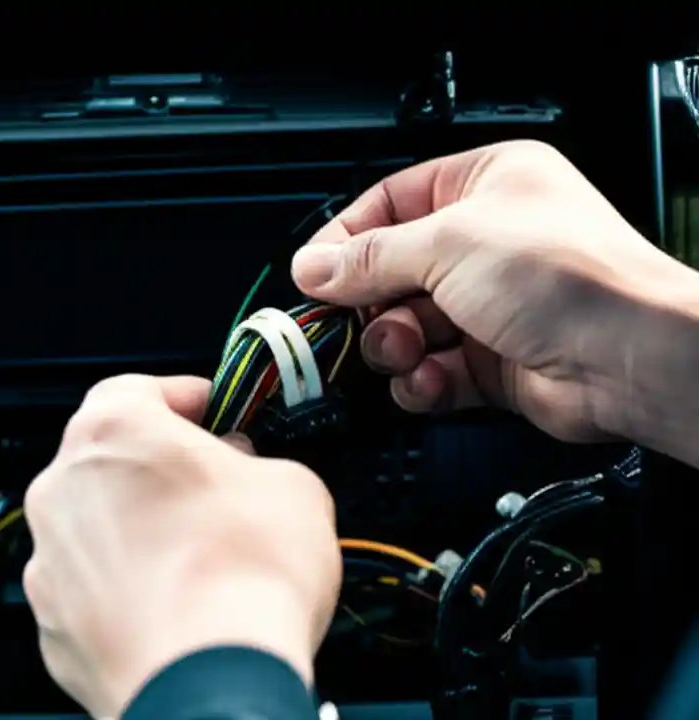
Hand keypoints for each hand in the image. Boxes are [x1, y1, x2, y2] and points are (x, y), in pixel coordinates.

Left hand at [23, 374, 340, 717]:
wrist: (207, 680)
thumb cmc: (243, 578)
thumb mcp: (293, 488)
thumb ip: (259, 463)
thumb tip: (247, 472)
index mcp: (112, 431)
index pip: (136, 389)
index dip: (181, 400)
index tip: (213, 413)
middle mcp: (63, 488)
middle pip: (108, 460)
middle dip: (159, 471)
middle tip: (215, 491)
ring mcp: (49, 559)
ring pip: (95, 528)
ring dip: (138, 534)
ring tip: (198, 562)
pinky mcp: (50, 622)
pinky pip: (89, 591)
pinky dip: (123, 593)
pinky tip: (173, 608)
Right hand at [291, 139, 698, 451]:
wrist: (628, 356)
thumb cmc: (572, 277)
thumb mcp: (447, 244)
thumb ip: (370, 257)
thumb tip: (314, 265)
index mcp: (486, 185)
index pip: (391, 202)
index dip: (348, 238)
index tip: (314, 272)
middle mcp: (487, 242)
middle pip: (391, 271)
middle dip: (370, 302)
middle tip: (346, 319)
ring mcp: (490, 305)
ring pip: (405, 326)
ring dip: (393, 345)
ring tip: (402, 350)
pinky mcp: (491, 361)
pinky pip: (430, 371)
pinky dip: (421, 382)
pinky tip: (428, 382)